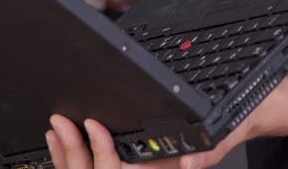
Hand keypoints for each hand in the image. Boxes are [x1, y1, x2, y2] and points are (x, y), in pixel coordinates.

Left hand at [46, 111, 255, 168]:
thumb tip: (191, 163)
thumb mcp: (223, 132)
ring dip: (67, 155)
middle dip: (74, 152)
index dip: (103, 153)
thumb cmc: (228, 125)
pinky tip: (59, 142)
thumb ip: (207, 149)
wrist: (232, 123)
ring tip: (55, 129)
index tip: (93, 125)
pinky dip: (71, 157)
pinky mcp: (122, 168)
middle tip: (61, 123)